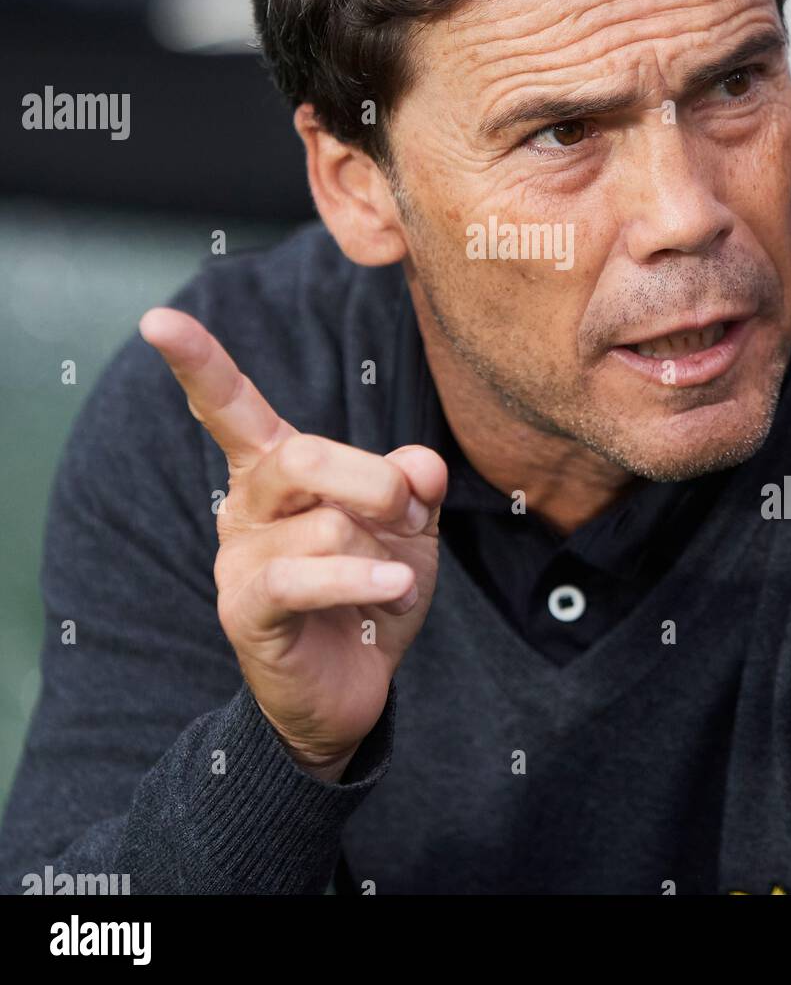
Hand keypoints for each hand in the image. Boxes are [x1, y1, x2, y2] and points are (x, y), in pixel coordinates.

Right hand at [139, 307, 446, 781]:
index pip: (230, 404)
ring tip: (397, 581)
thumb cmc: (373, 589)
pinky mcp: (246, 609)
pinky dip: (363, 580)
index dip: (197, 361)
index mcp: (276, 468)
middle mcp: (246, 503)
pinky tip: (394, 590)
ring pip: (323, 526)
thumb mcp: (409, 527)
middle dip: (375, 482)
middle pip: (303, 456)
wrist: (357, 685)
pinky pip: (304, 577)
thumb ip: (414, 483)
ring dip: (383, 552)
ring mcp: (239, 557)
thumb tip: (422, 464)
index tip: (157, 318)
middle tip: (410, 513)